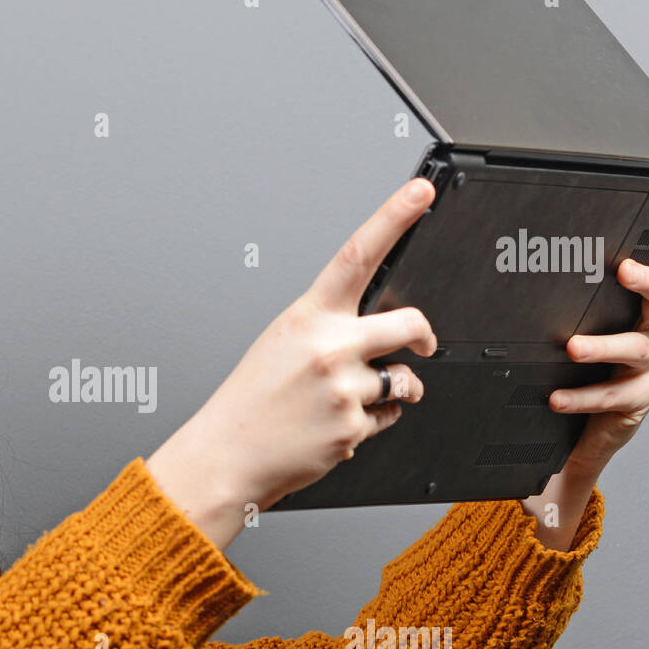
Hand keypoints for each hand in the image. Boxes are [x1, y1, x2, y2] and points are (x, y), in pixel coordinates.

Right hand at [148, 177, 437, 542]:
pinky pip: (388, 417)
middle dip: (424, 336)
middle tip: (422, 343)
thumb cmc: (249, 401)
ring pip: (403, 380)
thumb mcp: (279, 344)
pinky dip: (370, 422)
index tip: (420, 192)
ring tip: (345, 399)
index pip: (357, 255)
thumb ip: (328, 328)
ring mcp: (343, 389)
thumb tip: (379, 328)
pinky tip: (334, 425)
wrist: (225, 456)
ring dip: (391, 389)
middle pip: (409, 324)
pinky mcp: (353, 427)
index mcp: (307, 317)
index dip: (393, 217)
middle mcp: (329, 348)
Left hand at [552, 194, 648, 478]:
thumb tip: (534, 254)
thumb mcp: (575, 323)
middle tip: (625, 270)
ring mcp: (646, 364)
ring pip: (634, 347)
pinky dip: (580, 396)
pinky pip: (611, 394)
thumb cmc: (579, 366)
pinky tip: (557, 397)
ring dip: (602, 346)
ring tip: (572, 348)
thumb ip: (565, 295)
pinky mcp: (637, 397)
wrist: (584, 423)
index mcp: (636, 304)